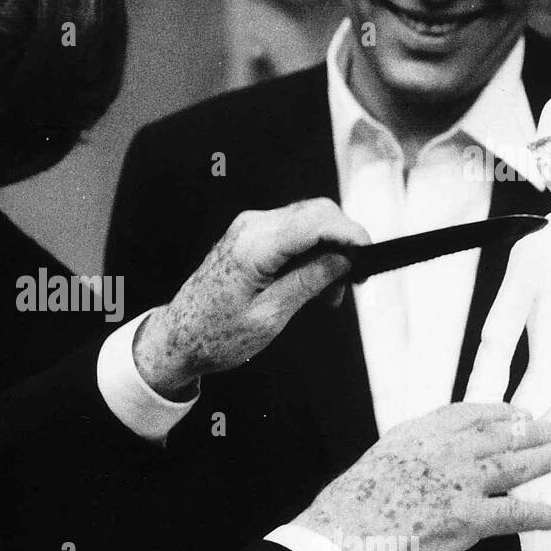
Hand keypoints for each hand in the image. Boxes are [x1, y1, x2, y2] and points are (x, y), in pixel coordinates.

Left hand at [133, 199, 369, 397]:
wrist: (178, 337)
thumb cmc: (216, 334)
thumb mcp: (271, 316)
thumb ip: (309, 281)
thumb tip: (345, 258)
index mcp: (255, 245)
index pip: (318, 220)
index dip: (352, 234)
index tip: (371, 257)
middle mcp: (252, 225)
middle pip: (318, 212)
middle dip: (343, 245)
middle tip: (350, 285)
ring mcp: (249, 227)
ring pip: (309, 221)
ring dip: (328, 252)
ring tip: (329, 296)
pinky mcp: (250, 235)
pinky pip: (293, 232)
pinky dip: (310, 253)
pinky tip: (313, 285)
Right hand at [295, 403, 550, 550]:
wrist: (339, 537)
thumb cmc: (348, 510)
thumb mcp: (377, 464)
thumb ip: (408, 461)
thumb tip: (424, 471)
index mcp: (415, 434)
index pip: (466, 414)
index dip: (498, 412)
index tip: (518, 412)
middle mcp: (441, 450)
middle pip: (500, 433)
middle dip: (536, 429)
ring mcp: (457, 482)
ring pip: (517, 464)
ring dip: (550, 456)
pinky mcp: (467, 518)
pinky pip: (515, 513)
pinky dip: (541, 514)